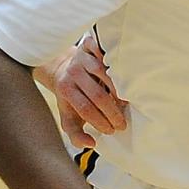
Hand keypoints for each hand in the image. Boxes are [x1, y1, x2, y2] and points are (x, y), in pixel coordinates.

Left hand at [51, 34, 125, 148]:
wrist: (63, 69)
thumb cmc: (70, 98)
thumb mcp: (68, 118)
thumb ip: (75, 135)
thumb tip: (90, 144)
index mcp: (65, 89)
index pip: (85, 108)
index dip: (100, 121)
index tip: (112, 131)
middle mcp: (72, 72)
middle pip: (97, 94)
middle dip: (113, 112)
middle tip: (122, 124)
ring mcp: (82, 57)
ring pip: (106, 75)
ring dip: (119, 92)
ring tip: (125, 105)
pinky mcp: (90, 44)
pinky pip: (107, 54)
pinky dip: (117, 66)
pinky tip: (124, 79)